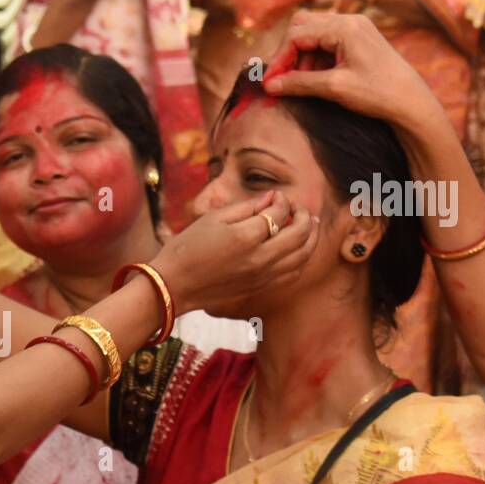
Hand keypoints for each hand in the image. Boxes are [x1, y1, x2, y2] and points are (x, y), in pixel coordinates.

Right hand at [157, 191, 317, 314]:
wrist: (173, 285)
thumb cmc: (187, 248)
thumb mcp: (212, 218)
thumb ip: (246, 207)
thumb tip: (271, 198)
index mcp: (246, 237)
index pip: (279, 212)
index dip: (282, 200)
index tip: (275, 196)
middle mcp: (260, 258)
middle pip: (300, 234)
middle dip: (303, 215)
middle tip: (298, 207)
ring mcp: (263, 276)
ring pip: (303, 255)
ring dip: (311, 237)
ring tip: (309, 225)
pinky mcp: (261, 287)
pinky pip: (293, 273)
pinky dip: (301, 258)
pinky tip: (298, 249)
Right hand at [260, 11, 443, 131]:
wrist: (411, 102)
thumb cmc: (378, 93)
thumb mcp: (335, 88)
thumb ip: (300, 83)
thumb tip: (269, 86)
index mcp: (345, 27)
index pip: (297, 34)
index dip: (280, 59)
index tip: (270, 83)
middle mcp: (350, 20)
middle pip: (303, 27)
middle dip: (288, 54)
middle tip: (282, 81)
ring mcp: (355, 28)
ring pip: (313, 34)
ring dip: (301, 58)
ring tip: (302, 84)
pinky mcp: (358, 39)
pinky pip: (326, 41)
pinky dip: (315, 59)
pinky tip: (316, 79)